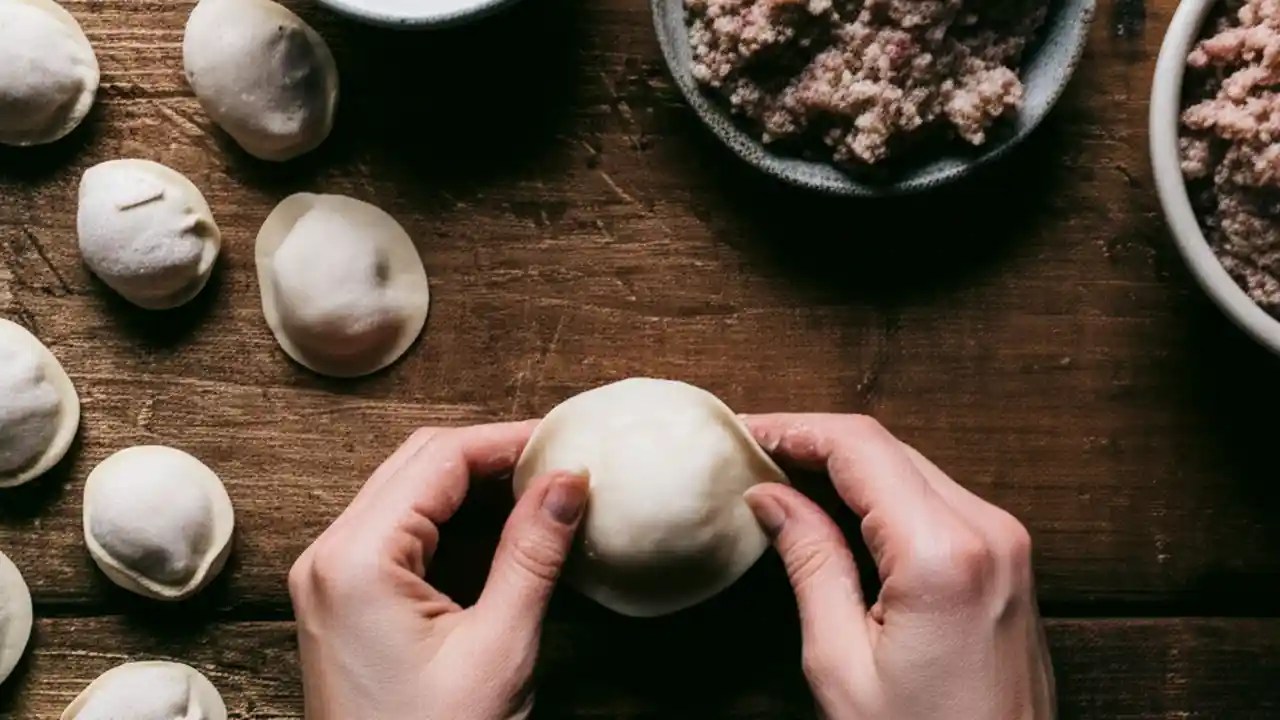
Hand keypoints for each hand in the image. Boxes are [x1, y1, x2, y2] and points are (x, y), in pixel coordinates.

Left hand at [288, 422, 588, 719]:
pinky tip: (498, 524)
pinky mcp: (342, 602)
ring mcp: (329, 579)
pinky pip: (396, 530)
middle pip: (416, 464)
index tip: (565, 440)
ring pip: (405, 491)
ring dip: (470, 481)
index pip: (439, 459)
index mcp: (357, 559)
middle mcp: (329, 557)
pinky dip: (449, 516)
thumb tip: (568, 480)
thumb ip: (533, 554)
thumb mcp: (499, 647)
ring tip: (539, 487)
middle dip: (490, 453)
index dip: (507, 440)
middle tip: (558, 460)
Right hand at [743, 414, 1054, 719]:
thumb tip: (770, 496)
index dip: (794, 429)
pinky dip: (883, 492)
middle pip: (888, 449)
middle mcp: (988, 532)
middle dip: (816, 443)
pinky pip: (938, 500)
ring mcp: (1007, 546)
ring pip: (912, 468)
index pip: (860, 447)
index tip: (744, 432)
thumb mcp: (840, 663)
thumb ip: (809, 563)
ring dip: (848, 465)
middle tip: (752, 453)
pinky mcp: (1009, 563)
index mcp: (943, 554)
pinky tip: (837, 507)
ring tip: (783, 477)